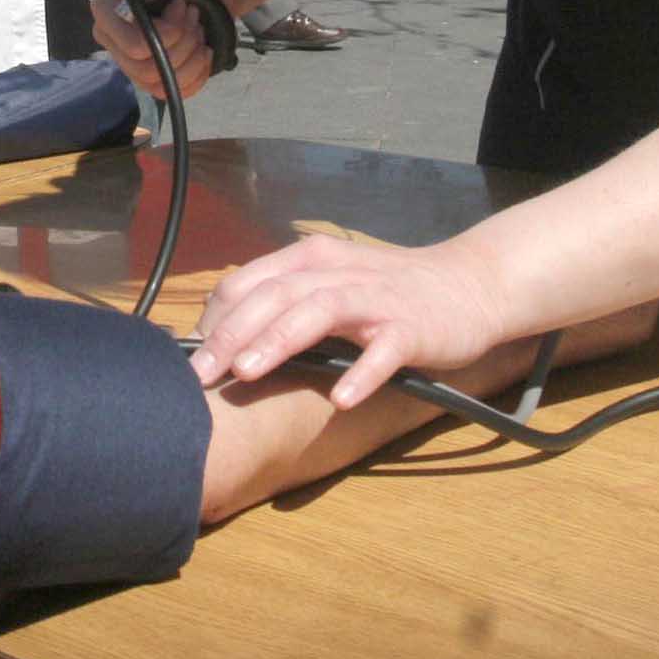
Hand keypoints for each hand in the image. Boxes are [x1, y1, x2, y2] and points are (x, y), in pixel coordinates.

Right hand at [87, 0, 239, 99]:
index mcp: (109, 11)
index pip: (131, 45)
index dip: (165, 33)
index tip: (179, 5)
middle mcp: (114, 39)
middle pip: (146, 68)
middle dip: (182, 42)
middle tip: (193, 15)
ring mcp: (132, 62)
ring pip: (160, 83)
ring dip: (192, 56)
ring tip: (199, 30)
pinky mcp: (154, 77)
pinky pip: (174, 93)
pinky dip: (198, 73)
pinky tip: (203, 51)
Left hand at [187, 232, 509, 409]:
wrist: (469, 284)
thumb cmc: (385, 291)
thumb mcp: (328, 284)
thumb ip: (281, 302)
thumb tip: (219, 338)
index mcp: (308, 259)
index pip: (246, 282)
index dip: (214, 319)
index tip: (189, 358)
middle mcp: (336, 272)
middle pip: (273, 295)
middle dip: (231, 334)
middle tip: (199, 375)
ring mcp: (375, 299)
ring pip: (319, 311)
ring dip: (278, 340)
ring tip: (246, 373)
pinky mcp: (412, 327)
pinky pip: (384, 351)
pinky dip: (362, 373)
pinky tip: (341, 399)